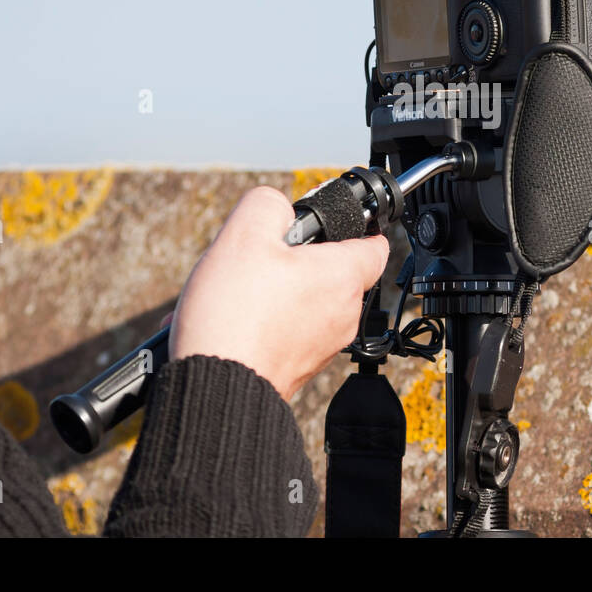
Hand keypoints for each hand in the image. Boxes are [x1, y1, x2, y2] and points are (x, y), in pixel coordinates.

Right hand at [169, 185, 389, 400]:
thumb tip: (277, 209)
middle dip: (299, 259)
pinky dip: (266, 320)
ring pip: (307, 301)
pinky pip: (289, 331)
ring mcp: (323, 345)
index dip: (356, 226)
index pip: (376, 244)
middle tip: (263, 256)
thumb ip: (268, 205)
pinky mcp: (299, 367)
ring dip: (277, 290)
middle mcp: (343, 314)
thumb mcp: (244, 233)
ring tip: (238, 291)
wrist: (215, 387)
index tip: (332, 222)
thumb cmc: (234, 316)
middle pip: (333, 271)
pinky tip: (230, 318)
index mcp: (343, 277)